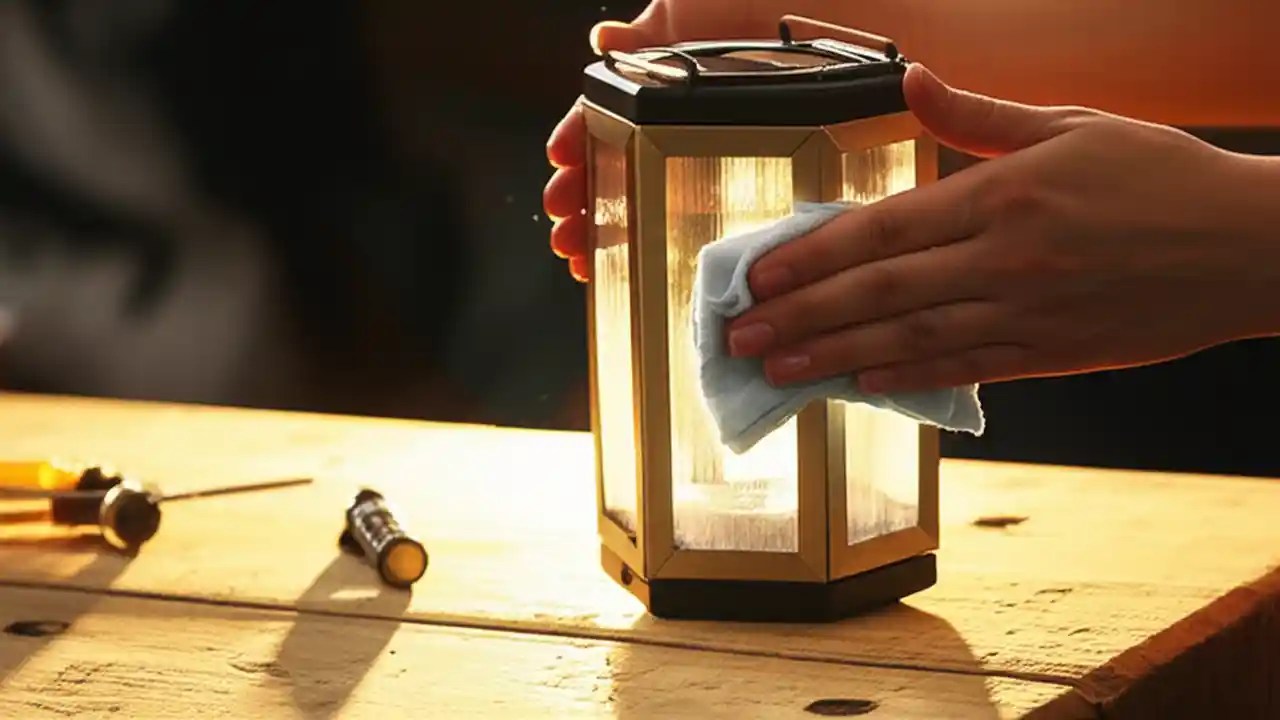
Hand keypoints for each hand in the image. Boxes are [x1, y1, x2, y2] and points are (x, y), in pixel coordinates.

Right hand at [542, 0, 784, 281]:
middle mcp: (696, 123)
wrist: (852, 13)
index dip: (581, 143)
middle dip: (587, 205)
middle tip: (567, 235)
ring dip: (612, 235)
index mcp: (675, 83)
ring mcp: (732, 155)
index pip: (612, 118)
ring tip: (586, 259)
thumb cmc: (778, 5)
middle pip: (625, 169)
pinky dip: (678, 250)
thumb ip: (655, 27)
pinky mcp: (774, 183)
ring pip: (659, 202)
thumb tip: (605, 40)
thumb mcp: (702, 6)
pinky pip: (720, 224)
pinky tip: (650, 271)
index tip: (561, 168)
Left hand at [727, 64, 1279, 392]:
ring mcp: (1026, 314)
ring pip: (910, 341)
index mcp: (1001, 195)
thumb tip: (912, 78)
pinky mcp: (1052, 355)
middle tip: (740, 336)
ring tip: (778, 370)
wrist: (1250, 247)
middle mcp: (1004, 259)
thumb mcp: (1070, 125)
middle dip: (800, 316)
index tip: (758, 275)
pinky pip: (965, 371)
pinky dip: (908, 381)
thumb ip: (978, 115)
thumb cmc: (1160, 178)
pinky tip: (860, 386)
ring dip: (834, 358)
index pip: (881, 229)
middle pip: (878, 292)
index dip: (810, 256)